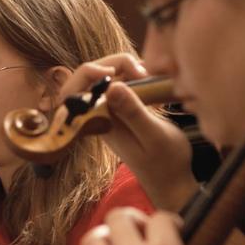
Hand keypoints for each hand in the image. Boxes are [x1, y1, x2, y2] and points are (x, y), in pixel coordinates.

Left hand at [61, 55, 198, 210]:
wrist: (171, 180)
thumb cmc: (165, 162)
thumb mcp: (154, 135)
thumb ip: (133, 112)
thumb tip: (112, 86)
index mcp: (100, 123)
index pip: (74, 91)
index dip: (89, 72)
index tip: (115, 72)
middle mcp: (100, 115)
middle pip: (90, 76)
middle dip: (115, 64)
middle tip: (143, 71)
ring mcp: (110, 112)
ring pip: (107, 77)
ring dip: (127, 68)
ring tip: (150, 77)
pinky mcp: (122, 110)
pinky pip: (121, 84)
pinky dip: (135, 76)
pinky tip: (152, 83)